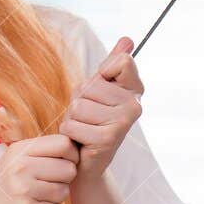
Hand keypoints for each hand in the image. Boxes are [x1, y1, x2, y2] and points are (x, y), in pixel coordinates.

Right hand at [0, 133, 78, 203]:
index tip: (60, 166)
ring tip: (34, 200)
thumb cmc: (0, 195)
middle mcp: (20, 165)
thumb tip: (76, 147)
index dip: (71, 156)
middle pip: (69, 168)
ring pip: (64, 190)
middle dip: (64, 181)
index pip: (63, 143)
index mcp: (19, 150)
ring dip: (54, 199)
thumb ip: (40, 154)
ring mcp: (23, 188)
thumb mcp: (14, 165)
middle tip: (45, 188)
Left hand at [59, 36, 142, 182]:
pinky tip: (81, 142)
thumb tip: (127, 39)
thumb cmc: (91, 122)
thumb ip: (113, 65)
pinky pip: (72, 124)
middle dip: (79, 101)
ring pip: (79, 106)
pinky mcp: (108, 139)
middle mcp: (134, 105)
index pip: (121, 61)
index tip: (103, 91)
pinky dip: (69, 133)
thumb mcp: (99, 90)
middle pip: (90, 85)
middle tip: (88, 118)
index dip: (103, 73)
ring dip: (72, 119)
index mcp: (135, 90)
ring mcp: (123, 123)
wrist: (85, 164)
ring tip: (84, 130)